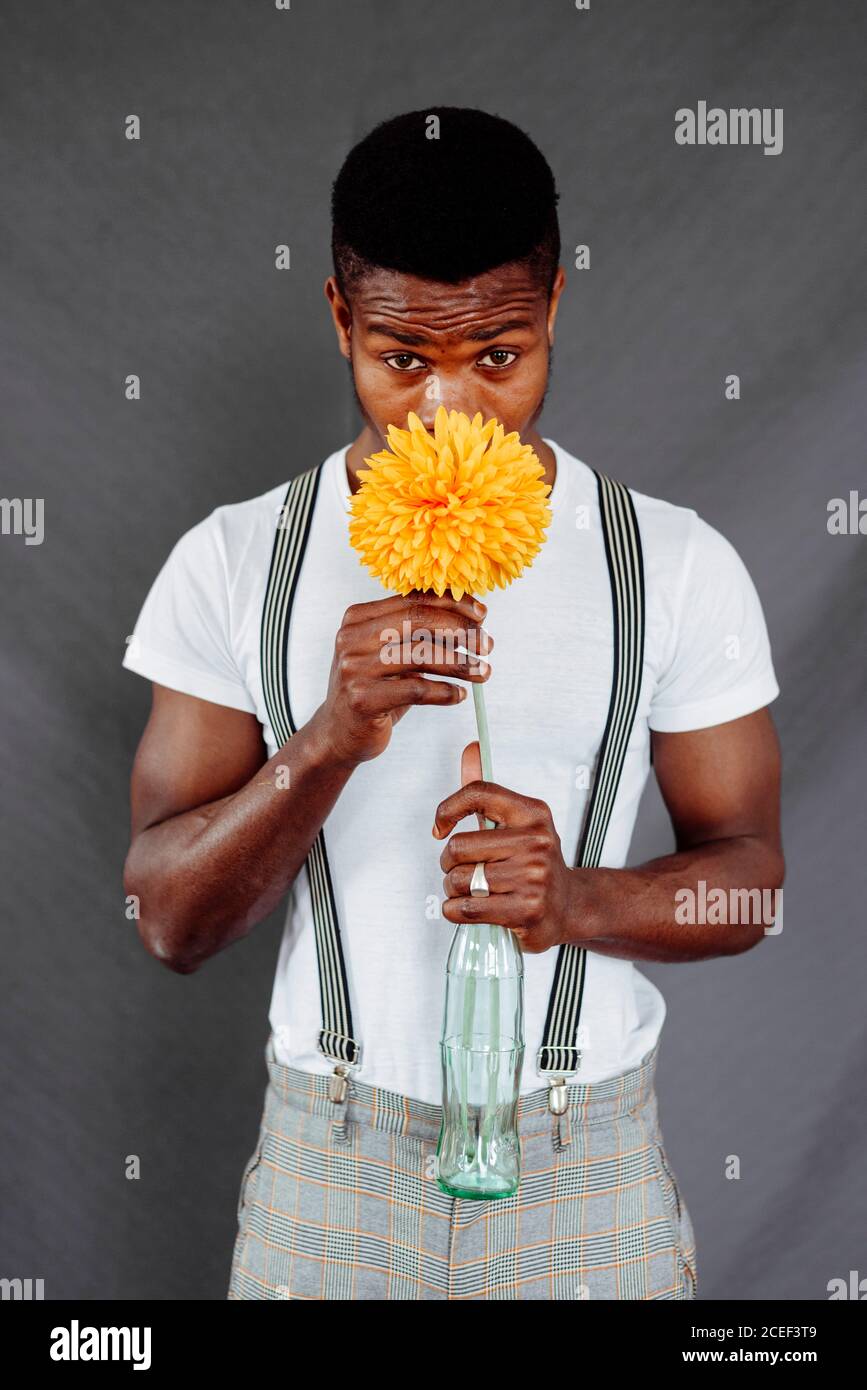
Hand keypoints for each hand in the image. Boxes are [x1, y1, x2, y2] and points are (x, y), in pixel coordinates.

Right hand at [314, 592, 492, 765]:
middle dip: (460, 631)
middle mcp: (352, 638)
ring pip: (419, 655)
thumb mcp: (390, 654)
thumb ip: (416, 633)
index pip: (413, 600)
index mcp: (358, 618)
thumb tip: (471, 619)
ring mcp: (354, 668)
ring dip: (460, 663)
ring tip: (483, 671)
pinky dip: (444, 691)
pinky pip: (416, 690)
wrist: (339, 733)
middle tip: (487, 644)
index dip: (452, 604)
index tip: (482, 616)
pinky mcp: (362, 699)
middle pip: (417, 621)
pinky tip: (459, 695)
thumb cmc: (373, 690)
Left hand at [433, 742, 581, 953]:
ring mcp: (533, 877)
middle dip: (449, 863)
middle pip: (459, 846)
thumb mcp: (518, 824)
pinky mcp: (527, 909)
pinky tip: (468, 908)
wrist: (569, 906)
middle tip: (462, 870)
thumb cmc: (534, 863)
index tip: (439, 828)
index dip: (447, 809)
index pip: (478, 794)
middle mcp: (536, 842)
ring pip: (460, 879)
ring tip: (470, 891)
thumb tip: (471, 750)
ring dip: (453, 890)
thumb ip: (487, 794)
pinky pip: (465, 909)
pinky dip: (455, 911)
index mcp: (533, 813)